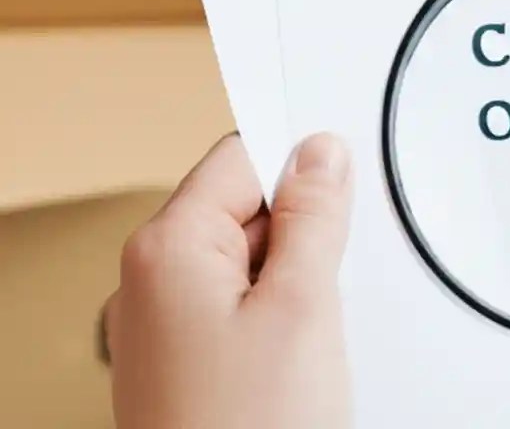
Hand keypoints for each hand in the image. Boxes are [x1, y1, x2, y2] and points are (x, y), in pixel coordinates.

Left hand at [104, 132, 353, 428]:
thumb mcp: (303, 306)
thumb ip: (314, 217)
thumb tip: (319, 153)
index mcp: (167, 248)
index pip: (240, 157)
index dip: (300, 161)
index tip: (348, 179)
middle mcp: (154, 282)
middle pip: (246, 211)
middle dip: (305, 232)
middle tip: (336, 279)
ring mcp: (168, 327)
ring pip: (252, 266)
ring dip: (299, 282)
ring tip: (317, 331)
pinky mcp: (189, 365)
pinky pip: (244, 312)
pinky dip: (284, 320)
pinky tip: (304, 359)